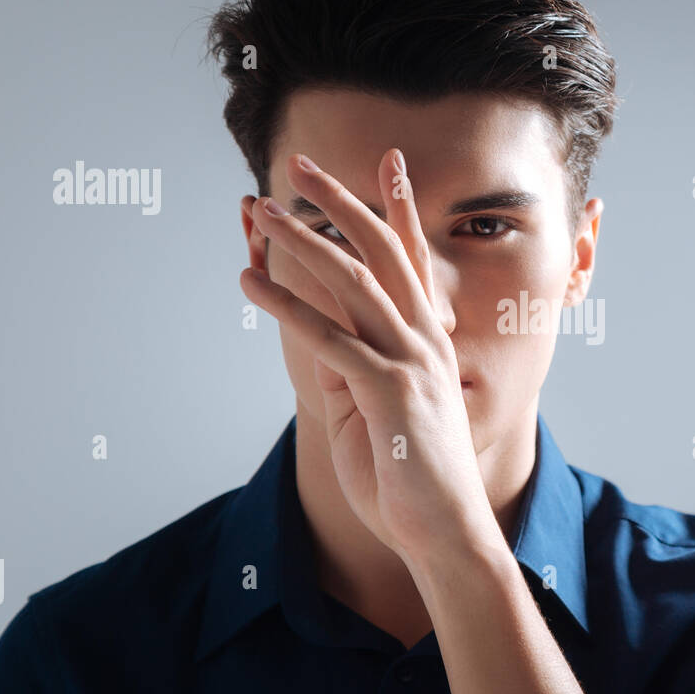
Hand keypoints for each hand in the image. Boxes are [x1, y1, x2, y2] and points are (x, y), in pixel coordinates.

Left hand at [240, 150, 500, 564]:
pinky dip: (286, 305)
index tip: (386, 162)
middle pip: (383, 251)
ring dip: (305, 239)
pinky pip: (329, 337)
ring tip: (262, 210)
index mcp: (428, 343)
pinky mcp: (389, 390)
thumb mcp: (377, 413)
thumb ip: (356, 369)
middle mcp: (425, 340)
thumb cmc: (411, 478)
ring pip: (355, 280)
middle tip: (303, 165)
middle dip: (343, 201)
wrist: (444, 531)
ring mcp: (411, 362)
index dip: (397, 208)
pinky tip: (250, 283)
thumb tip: (323, 339)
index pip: (412, 261)